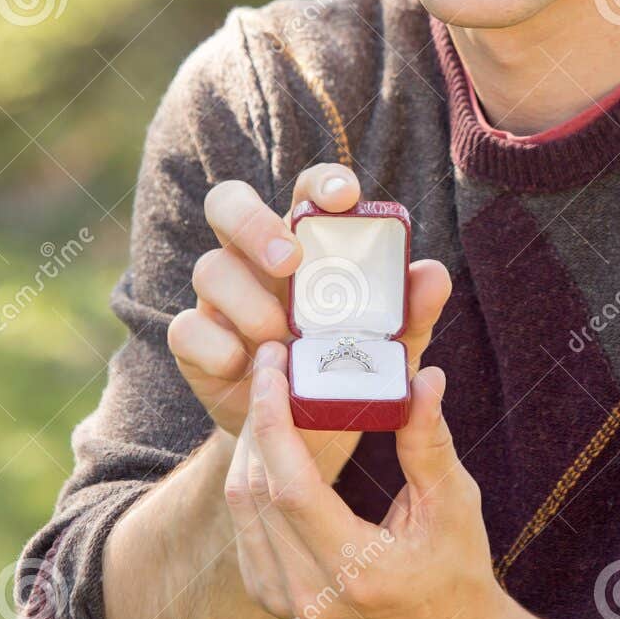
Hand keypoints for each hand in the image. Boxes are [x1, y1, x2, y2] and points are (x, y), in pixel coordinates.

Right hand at [168, 164, 450, 483]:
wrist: (305, 437)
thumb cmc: (348, 368)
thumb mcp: (390, 344)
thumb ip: (411, 311)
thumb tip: (434, 275)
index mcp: (306, 243)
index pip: (305, 192)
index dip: (320, 181)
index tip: (344, 197)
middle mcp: (254, 259)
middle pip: (228, 204)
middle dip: (255, 224)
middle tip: (291, 260)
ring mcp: (220, 298)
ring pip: (209, 269)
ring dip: (245, 300)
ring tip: (279, 336)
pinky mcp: (196, 342)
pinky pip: (186, 328)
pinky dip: (215, 345)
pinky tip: (246, 365)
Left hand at [225, 341, 510, 618]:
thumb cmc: (459, 575)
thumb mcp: (453, 506)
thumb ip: (429, 441)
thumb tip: (426, 376)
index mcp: (355, 569)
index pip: (290, 486)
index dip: (273, 419)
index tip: (272, 368)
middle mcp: (310, 593)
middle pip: (255, 492)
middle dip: (258, 420)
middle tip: (271, 368)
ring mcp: (287, 605)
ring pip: (241, 510)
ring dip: (250, 448)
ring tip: (271, 399)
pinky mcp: (277, 605)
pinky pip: (245, 533)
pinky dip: (251, 484)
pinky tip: (270, 449)